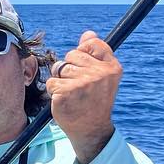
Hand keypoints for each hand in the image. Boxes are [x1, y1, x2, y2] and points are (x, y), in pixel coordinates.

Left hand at [46, 30, 120, 163]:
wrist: (91, 130)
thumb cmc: (95, 101)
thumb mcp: (102, 77)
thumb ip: (96, 54)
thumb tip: (88, 33)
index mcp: (112, 68)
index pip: (92, 43)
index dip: (83, 51)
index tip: (85, 64)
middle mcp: (99, 74)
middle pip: (72, 54)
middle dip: (70, 68)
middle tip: (80, 86)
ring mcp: (82, 83)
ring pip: (60, 68)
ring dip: (61, 80)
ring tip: (73, 94)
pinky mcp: (66, 92)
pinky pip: (51, 82)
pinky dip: (54, 91)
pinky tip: (64, 100)